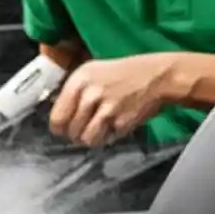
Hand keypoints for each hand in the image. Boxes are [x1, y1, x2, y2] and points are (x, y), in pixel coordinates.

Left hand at [50, 53, 180, 147]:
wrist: (158, 76)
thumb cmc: (125, 75)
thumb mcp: (93, 73)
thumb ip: (74, 93)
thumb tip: (59, 116)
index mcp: (78, 80)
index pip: (56, 117)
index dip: (60, 128)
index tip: (66, 129)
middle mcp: (89, 93)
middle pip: (70, 132)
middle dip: (77, 135)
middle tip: (87, 128)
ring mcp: (106, 108)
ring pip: (87, 139)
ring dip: (94, 138)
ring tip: (102, 128)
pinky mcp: (121, 121)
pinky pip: (106, 140)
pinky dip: (110, 136)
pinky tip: (117, 124)